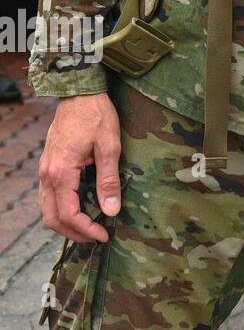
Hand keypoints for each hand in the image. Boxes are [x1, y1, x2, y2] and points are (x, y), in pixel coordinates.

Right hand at [38, 93, 121, 243]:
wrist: (79, 93)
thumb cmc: (96, 116)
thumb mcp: (110, 146)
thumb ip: (109, 180)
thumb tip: (111, 210)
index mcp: (61, 173)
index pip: (68, 214)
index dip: (86, 229)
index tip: (104, 234)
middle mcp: (47, 175)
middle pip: (53, 218)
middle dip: (74, 232)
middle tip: (97, 237)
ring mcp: (45, 170)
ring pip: (47, 209)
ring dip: (65, 223)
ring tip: (89, 227)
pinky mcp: (49, 166)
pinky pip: (48, 197)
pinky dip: (60, 210)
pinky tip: (79, 209)